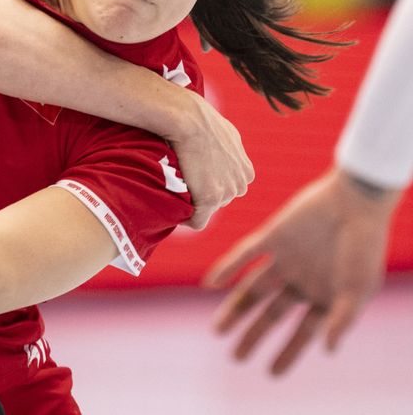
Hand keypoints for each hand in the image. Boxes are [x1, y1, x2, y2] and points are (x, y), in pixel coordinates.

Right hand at [168, 91, 252, 228]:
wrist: (189, 118)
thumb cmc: (199, 119)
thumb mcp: (225, 132)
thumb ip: (227, 147)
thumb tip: (218, 147)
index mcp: (246, 171)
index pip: (226, 188)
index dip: (206, 182)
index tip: (190, 173)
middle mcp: (240, 183)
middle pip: (218, 199)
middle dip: (201, 192)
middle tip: (181, 177)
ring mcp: (227, 192)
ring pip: (206, 208)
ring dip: (192, 201)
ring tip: (175, 183)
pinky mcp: (210, 199)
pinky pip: (197, 221)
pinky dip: (185, 218)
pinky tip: (174, 206)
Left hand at [203, 167, 398, 373]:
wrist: (356, 201)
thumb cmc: (364, 246)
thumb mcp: (358, 288)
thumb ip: (343, 319)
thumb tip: (328, 350)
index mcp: (324, 296)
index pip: (302, 331)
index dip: (288, 352)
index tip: (270, 374)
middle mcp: (301, 280)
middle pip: (271, 313)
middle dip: (253, 335)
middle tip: (235, 358)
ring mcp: (285, 259)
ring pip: (252, 289)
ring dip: (234, 309)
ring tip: (217, 332)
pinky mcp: (272, 236)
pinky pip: (244, 255)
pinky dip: (226, 268)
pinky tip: (210, 284)